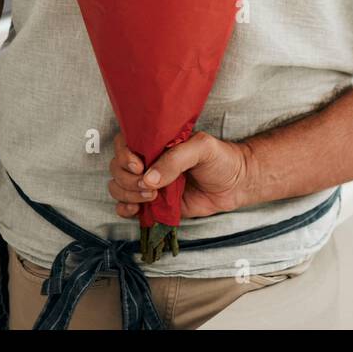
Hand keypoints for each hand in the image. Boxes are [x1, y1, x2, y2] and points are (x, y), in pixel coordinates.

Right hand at [109, 131, 253, 219]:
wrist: (235, 184)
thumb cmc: (221, 159)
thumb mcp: (202, 148)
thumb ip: (176, 159)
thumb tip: (149, 179)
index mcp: (157, 142)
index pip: (124, 142)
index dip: (125, 156)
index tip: (140, 166)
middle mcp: (148, 161)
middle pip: (117, 168)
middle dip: (128, 179)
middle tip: (151, 187)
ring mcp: (149, 183)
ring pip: (118, 187)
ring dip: (127, 194)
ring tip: (152, 197)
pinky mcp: (153, 203)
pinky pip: (127, 207)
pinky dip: (125, 209)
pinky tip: (136, 209)